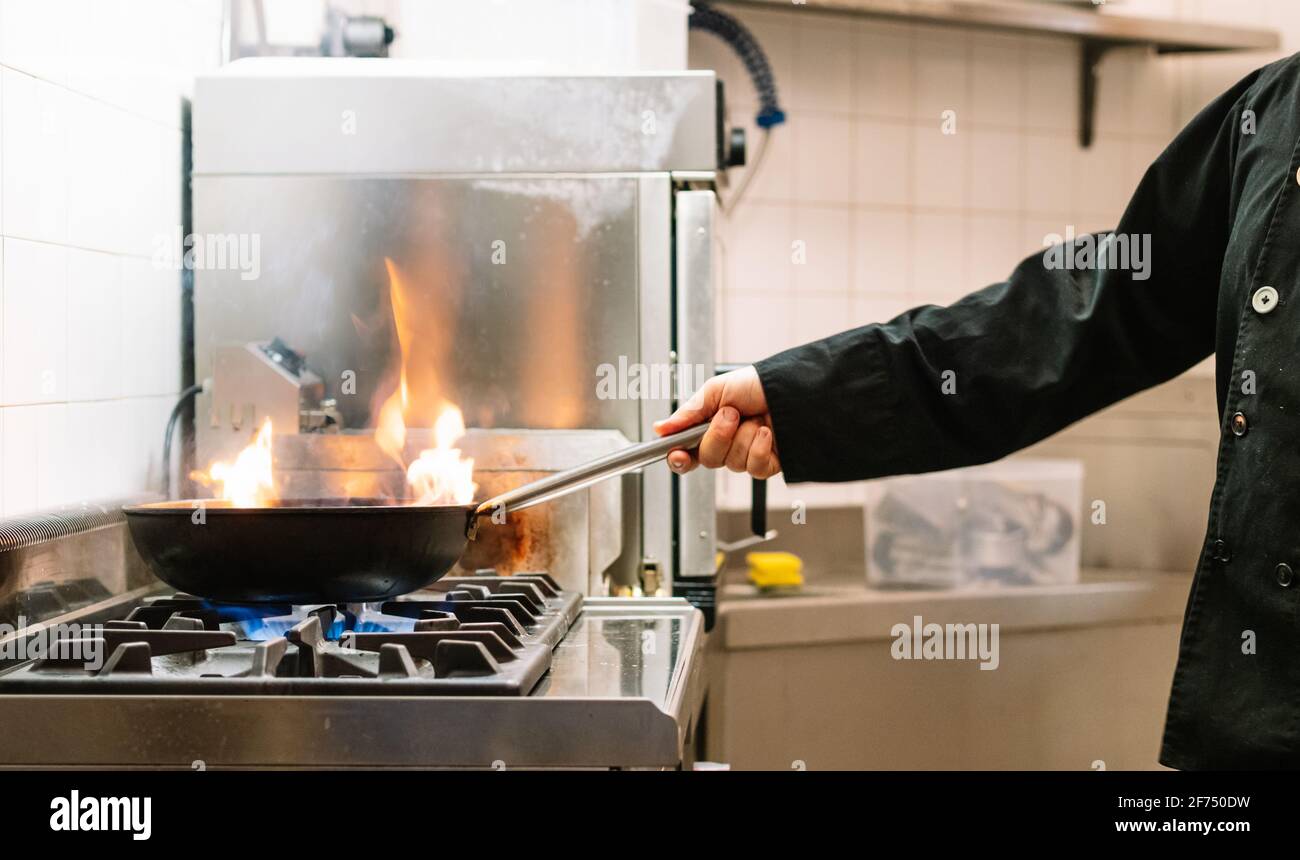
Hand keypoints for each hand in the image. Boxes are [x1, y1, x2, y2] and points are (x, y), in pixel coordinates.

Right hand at [653, 365, 779, 478]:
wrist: (793, 387)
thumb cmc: (757, 383)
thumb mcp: (716, 391)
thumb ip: (688, 413)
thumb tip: (661, 428)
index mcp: (710, 427)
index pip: (687, 452)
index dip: (679, 457)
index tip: (677, 453)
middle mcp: (727, 443)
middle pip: (708, 459)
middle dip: (718, 436)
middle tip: (731, 414)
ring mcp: (747, 454)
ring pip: (732, 463)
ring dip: (743, 437)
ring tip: (754, 418)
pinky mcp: (768, 463)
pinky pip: (755, 468)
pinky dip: (759, 447)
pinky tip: (766, 432)